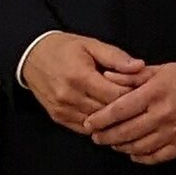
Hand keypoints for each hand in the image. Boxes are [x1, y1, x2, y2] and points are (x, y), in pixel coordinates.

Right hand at [23, 33, 145, 132]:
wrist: (31, 56)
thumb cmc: (64, 48)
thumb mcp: (91, 45)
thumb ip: (116, 57)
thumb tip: (140, 67)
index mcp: (80, 77)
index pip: (115, 96)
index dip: (133, 96)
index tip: (144, 93)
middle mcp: (70, 96)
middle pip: (107, 113)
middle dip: (126, 110)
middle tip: (141, 106)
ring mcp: (62, 110)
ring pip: (97, 125)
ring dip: (112, 121)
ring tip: (127, 114)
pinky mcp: (58, 118)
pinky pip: (84, 129)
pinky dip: (98, 126)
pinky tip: (108, 121)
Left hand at [82, 60, 175, 163]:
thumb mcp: (163, 69)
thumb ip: (133, 76)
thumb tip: (107, 77)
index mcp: (155, 92)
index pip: (119, 109)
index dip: (100, 119)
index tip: (89, 123)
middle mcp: (162, 114)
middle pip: (125, 132)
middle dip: (106, 137)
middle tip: (96, 137)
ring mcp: (174, 131)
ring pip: (139, 147)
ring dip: (122, 148)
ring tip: (113, 144)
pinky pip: (158, 156)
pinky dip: (142, 157)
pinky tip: (134, 154)